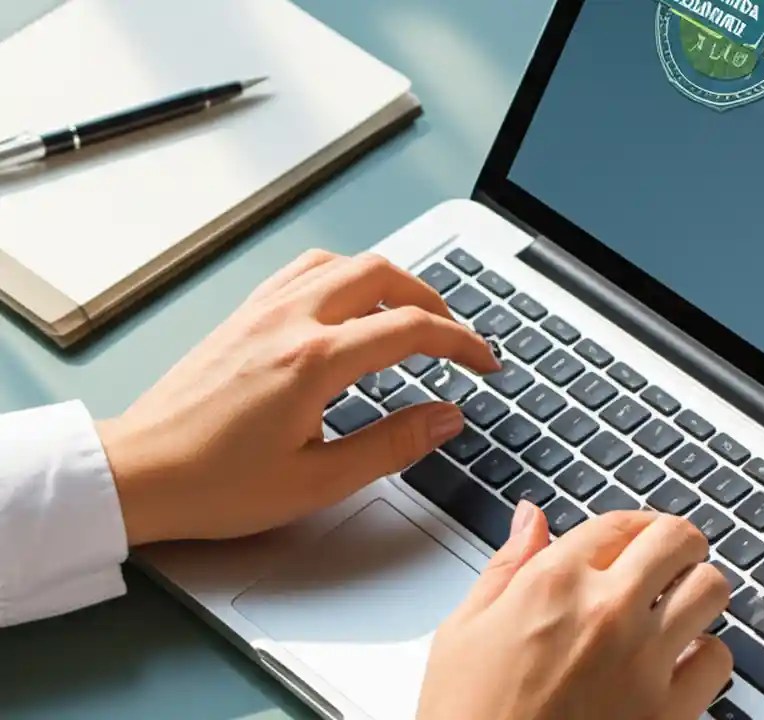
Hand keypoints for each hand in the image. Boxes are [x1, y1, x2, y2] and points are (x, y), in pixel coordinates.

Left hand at [98, 250, 500, 545]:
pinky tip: (350, 306)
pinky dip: (344, 278)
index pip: (411, 330)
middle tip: (455, 336)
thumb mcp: (318, 482)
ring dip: (390, 282)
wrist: (138, 475)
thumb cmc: (213, 485)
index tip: (484, 363)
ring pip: (344, 263)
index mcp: (314, 362)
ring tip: (411, 314)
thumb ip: (393, 446)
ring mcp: (262, 312)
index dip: (462, 343)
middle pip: (383, 275)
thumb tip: (445, 419)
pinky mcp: (242, 317)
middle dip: (433, 301)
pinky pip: (304, 272)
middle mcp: (289, 322)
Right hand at [419, 503, 732, 719]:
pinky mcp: (668, 709)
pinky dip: (705, 657)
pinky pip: (718, 659)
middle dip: (677, 545)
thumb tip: (530, 518)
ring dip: (697, 593)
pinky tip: (678, 664)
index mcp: (553, 583)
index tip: (636, 538)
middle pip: (677, 539)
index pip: (619, 523)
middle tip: (668, 562)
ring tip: (678, 608)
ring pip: (711, 589)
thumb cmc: (467, 718)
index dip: (633, 526)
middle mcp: (606, 611)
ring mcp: (643, 660)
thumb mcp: (463, 630)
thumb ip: (506, 566)